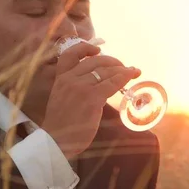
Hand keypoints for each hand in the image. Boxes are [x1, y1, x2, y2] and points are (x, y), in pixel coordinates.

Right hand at [41, 41, 140, 157]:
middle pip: (95, 61)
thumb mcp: (62, 99)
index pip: (71, 54)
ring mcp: (81, 87)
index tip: (97, 49)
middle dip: (113, 62)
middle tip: (124, 67)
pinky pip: (112, 83)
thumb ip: (74, 88)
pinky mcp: (92, 98)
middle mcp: (70, 79)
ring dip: (122, 69)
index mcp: (60, 78)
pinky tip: (132, 76)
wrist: (55, 140)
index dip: (85, 48)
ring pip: (106, 71)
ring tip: (133, 72)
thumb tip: (96, 84)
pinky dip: (125, 77)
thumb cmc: (61, 124)